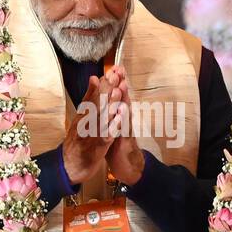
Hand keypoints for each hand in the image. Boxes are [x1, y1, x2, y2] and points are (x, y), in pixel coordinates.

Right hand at [63, 74, 121, 184]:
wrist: (68, 167)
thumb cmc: (77, 142)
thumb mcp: (81, 118)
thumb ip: (89, 100)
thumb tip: (94, 78)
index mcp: (82, 115)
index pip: (92, 96)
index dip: (102, 83)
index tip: (111, 70)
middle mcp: (84, 123)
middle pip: (95, 103)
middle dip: (106, 89)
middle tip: (115, 75)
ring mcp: (89, 135)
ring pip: (100, 117)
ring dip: (109, 105)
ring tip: (117, 92)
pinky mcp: (95, 148)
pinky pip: (104, 136)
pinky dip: (111, 127)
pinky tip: (117, 120)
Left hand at [103, 66, 144, 185]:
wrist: (126, 165)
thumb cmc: (117, 144)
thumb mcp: (110, 125)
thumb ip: (108, 111)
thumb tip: (105, 96)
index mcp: (117, 115)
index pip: (116, 96)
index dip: (115, 82)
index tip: (114, 67)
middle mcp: (123, 119)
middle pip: (122, 100)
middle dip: (120, 84)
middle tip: (119, 69)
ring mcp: (125, 129)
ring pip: (124, 112)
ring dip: (124, 99)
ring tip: (122, 85)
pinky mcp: (124, 141)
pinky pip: (124, 129)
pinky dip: (123, 120)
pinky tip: (122, 111)